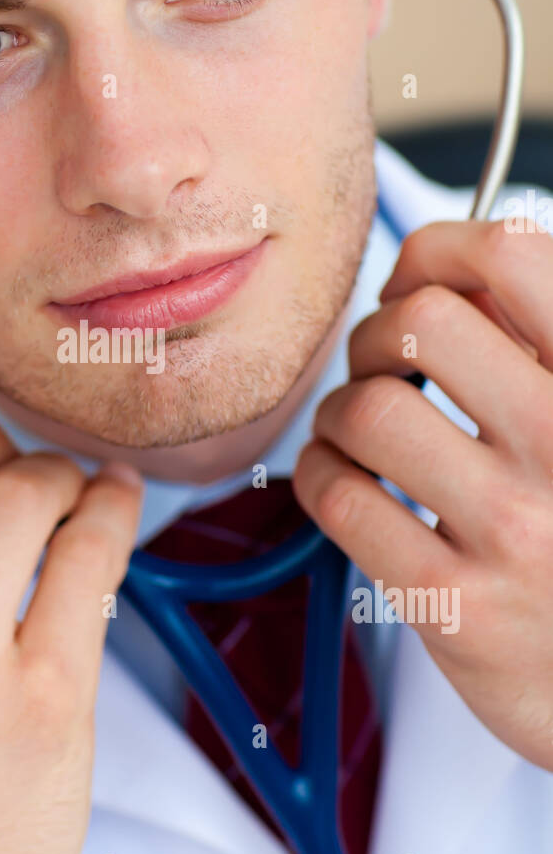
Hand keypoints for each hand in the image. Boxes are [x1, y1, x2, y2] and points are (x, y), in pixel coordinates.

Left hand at [293, 220, 552, 771]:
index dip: (439, 248)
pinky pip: (341, 497)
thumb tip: (440, 266)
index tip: (416, 277)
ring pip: (368, 408)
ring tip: (361, 434)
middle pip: (419, 320)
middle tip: (382, 368)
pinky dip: (322, 474)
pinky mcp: (458, 605)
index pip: (511, 256)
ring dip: (342, 411)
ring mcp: (516, 529)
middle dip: (376, 334)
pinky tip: (345, 482)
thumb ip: (536, 344)